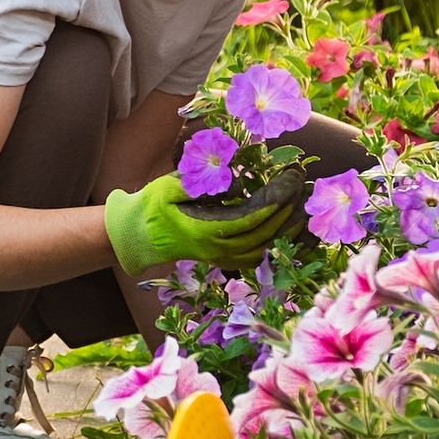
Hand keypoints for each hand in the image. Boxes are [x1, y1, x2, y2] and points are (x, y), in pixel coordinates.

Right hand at [104, 167, 305, 276]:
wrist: (137, 236)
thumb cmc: (150, 208)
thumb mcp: (166, 188)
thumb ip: (196, 183)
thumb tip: (230, 179)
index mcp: (205, 231)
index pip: (249, 219)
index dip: (273, 202)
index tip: (289, 183)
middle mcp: (216, 249)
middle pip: (262, 234)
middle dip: (285, 211)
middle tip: (300, 186)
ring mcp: (219, 257)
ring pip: (262, 249)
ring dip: (284, 230)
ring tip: (301, 209)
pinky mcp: (220, 259)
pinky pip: (254, 257)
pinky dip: (273, 245)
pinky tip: (283, 231)